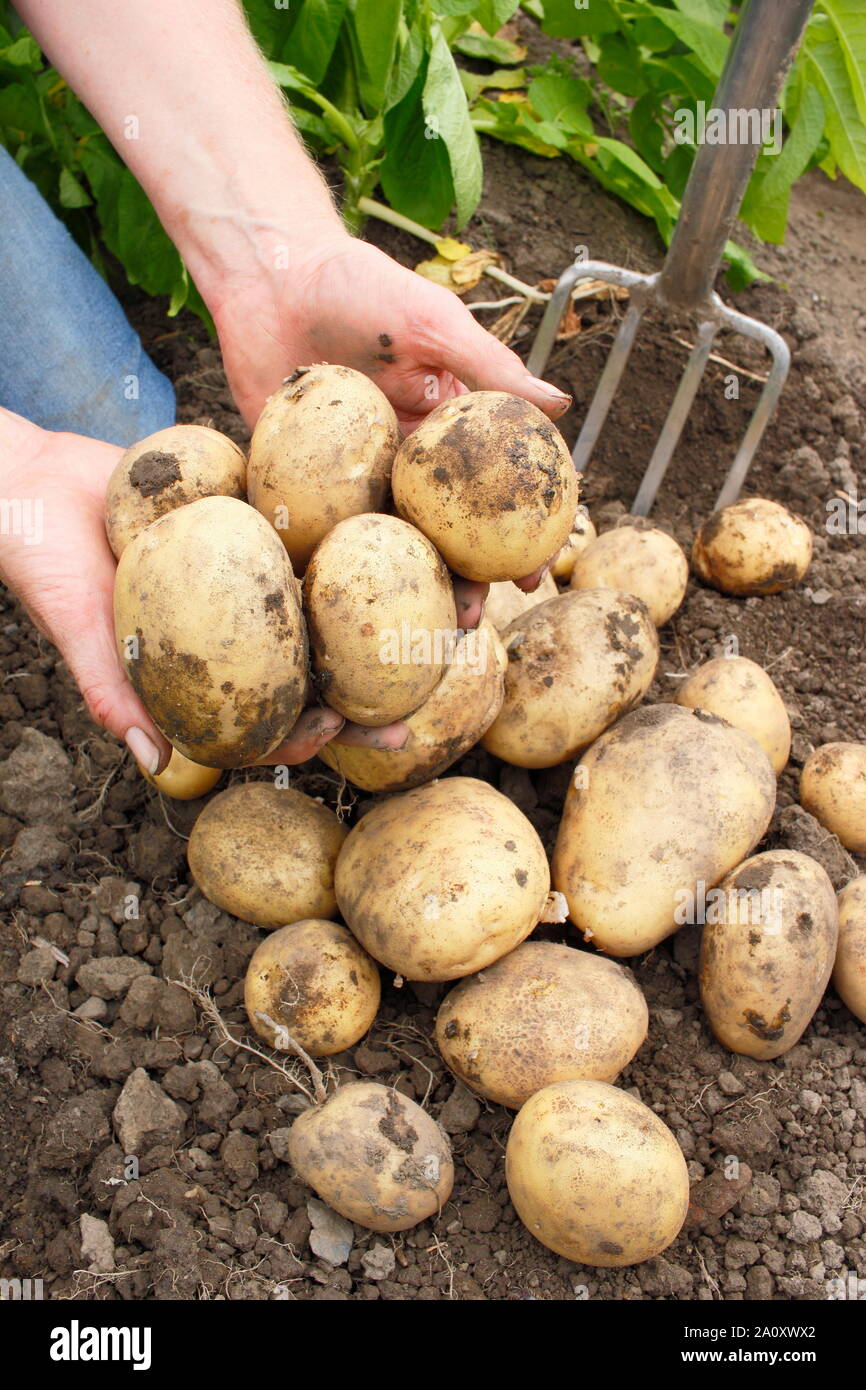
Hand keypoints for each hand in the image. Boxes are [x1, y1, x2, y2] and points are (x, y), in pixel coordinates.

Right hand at [0, 416, 464, 771]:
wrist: (28, 479)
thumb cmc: (42, 560)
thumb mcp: (73, 621)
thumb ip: (109, 689)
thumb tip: (156, 764)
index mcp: (219, 666)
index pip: (283, 708)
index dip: (327, 724)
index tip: (367, 727)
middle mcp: (250, 620)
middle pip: (333, 649)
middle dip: (395, 659)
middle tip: (457, 650)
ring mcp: (261, 563)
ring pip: (344, 580)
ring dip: (406, 582)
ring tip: (464, 577)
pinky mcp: (262, 503)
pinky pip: (321, 506)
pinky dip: (367, 506)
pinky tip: (417, 500)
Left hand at [211, 234, 567, 599]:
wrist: (269, 276)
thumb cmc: (358, 286)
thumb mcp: (433, 323)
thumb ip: (489, 366)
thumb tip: (562, 406)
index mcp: (446, 427)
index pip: (493, 492)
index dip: (518, 537)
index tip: (532, 575)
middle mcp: (404, 457)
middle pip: (441, 532)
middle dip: (459, 580)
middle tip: (468, 622)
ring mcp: (353, 472)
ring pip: (385, 542)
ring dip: (401, 587)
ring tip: (412, 629)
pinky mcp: (299, 478)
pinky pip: (320, 527)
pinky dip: (331, 564)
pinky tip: (339, 603)